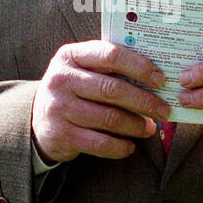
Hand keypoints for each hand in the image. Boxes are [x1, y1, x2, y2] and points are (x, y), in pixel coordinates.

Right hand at [31, 41, 170, 162]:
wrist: (38, 120)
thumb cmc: (73, 90)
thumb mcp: (82, 70)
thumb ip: (110, 68)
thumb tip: (155, 78)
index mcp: (71, 55)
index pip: (110, 55)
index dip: (139, 66)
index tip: (160, 79)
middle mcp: (61, 79)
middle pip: (113, 90)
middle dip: (145, 101)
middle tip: (164, 110)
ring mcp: (59, 107)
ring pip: (109, 118)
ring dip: (136, 125)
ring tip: (150, 128)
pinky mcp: (60, 134)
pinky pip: (99, 143)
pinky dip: (120, 147)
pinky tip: (130, 145)